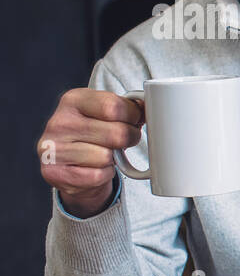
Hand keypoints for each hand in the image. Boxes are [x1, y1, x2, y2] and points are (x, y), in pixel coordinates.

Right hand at [37, 88, 143, 217]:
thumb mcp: (107, 113)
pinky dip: (104, 174)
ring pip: (106, 157)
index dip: (133, 116)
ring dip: (113, 159)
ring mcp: (52, 148)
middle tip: (124, 140)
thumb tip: (151, 108)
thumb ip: (127, 107)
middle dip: (129, 139)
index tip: (134, 120)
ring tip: (106, 153)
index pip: (114, 106)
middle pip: (116, 133)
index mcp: (73, 100)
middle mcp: (59, 122)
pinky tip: (95, 168)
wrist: (72, 164)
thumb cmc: (96, 133)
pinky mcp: (54, 173)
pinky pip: (97, 176)